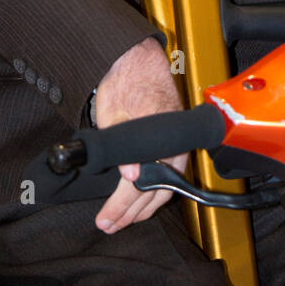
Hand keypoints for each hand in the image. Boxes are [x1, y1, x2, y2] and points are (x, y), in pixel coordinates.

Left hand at [93, 36, 187, 233]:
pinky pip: (170, 178)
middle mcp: (173, 144)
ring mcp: (177, 146)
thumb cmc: (125, 81)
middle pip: (155, 192)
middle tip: (109, 225)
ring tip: (122, 221)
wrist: (139, 60)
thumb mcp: (113, 114)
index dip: (122, 204)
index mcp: (158, 136)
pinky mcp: (175, 145)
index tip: (107, 218)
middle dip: (131, 213)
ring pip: (166, 188)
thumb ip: (120, 148)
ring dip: (144, 208)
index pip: (142, 183)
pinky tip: (142, 204)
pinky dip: (155, 195)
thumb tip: (130, 176)